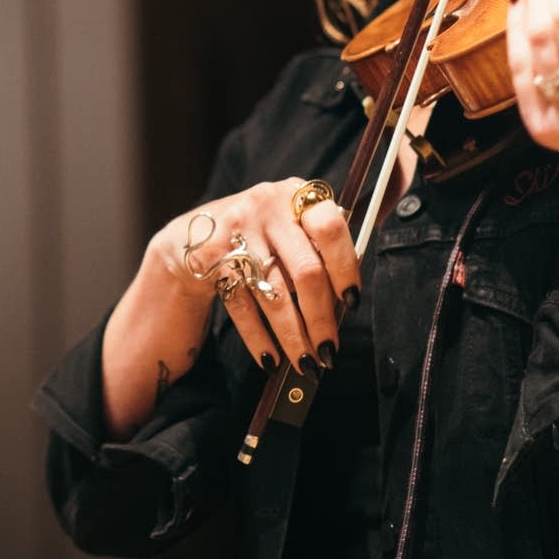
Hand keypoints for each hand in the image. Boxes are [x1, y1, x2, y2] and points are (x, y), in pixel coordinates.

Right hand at [146, 178, 360, 373]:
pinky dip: (259, 338)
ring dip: (293, 336)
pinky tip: (272, 359)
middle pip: (306, 270)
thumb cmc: (261, 235)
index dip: (346, 268)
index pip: (330, 228)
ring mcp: (237, 231)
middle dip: (321, 318)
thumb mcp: (292, 219)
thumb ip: (325, 240)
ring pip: (274, 294)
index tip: (353, 302)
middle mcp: (268, 207)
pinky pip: (242, 306)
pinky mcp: (211, 257)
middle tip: (328, 351)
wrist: (193, 234)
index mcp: (296, 195)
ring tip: (306, 363)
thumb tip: (365, 268)